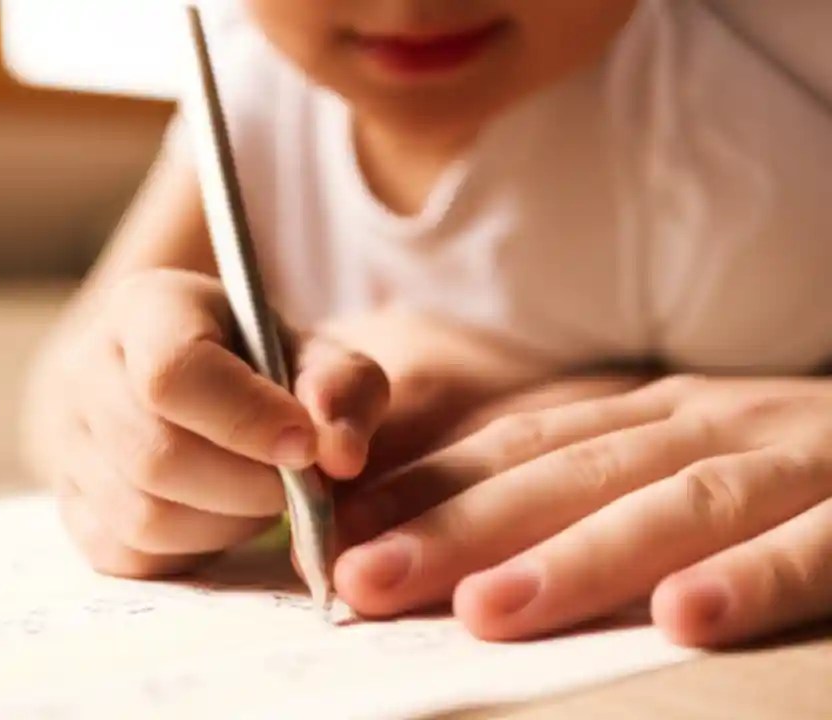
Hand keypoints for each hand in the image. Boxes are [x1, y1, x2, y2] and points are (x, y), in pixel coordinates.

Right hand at [30, 269, 388, 577]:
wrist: (191, 383)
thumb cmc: (259, 363)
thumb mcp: (313, 352)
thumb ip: (343, 387)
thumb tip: (338, 453)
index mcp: (144, 309)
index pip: (172, 373)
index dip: (246, 420)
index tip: (306, 447)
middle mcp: (85, 370)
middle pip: (158, 455)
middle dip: (248, 486)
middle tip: (296, 485)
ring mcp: (65, 443)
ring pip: (144, 516)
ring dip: (225, 524)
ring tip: (259, 497)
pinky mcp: (69, 506)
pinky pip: (130, 555)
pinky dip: (192, 551)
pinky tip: (220, 515)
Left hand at [336, 375, 831, 647]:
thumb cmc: (795, 465)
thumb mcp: (683, 457)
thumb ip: (590, 484)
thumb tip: (464, 547)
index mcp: (652, 419)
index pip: (520, 449)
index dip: (428, 489)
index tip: (344, 536)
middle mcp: (707, 425)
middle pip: (567, 477)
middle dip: (458, 528)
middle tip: (366, 579)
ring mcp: (793, 460)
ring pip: (671, 504)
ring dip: (575, 558)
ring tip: (488, 609)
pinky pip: (814, 546)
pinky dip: (751, 577)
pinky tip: (686, 619)